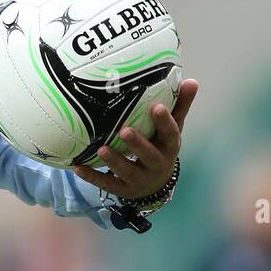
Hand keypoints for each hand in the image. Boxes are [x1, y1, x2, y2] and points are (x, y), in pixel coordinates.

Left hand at [72, 78, 198, 199]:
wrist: (155, 185)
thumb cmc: (160, 147)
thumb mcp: (172, 130)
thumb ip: (179, 106)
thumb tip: (192, 81)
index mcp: (169, 148)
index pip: (171, 135)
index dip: (165, 122)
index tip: (157, 107)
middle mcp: (156, 165)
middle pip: (149, 156)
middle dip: (138, 144)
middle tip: (124, 130)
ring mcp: (139, 179)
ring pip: (127, 171)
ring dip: (114, 161)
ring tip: (101, 149)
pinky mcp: (122, 189)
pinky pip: (107, 184)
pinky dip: (93, 177)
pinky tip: (78, 168)